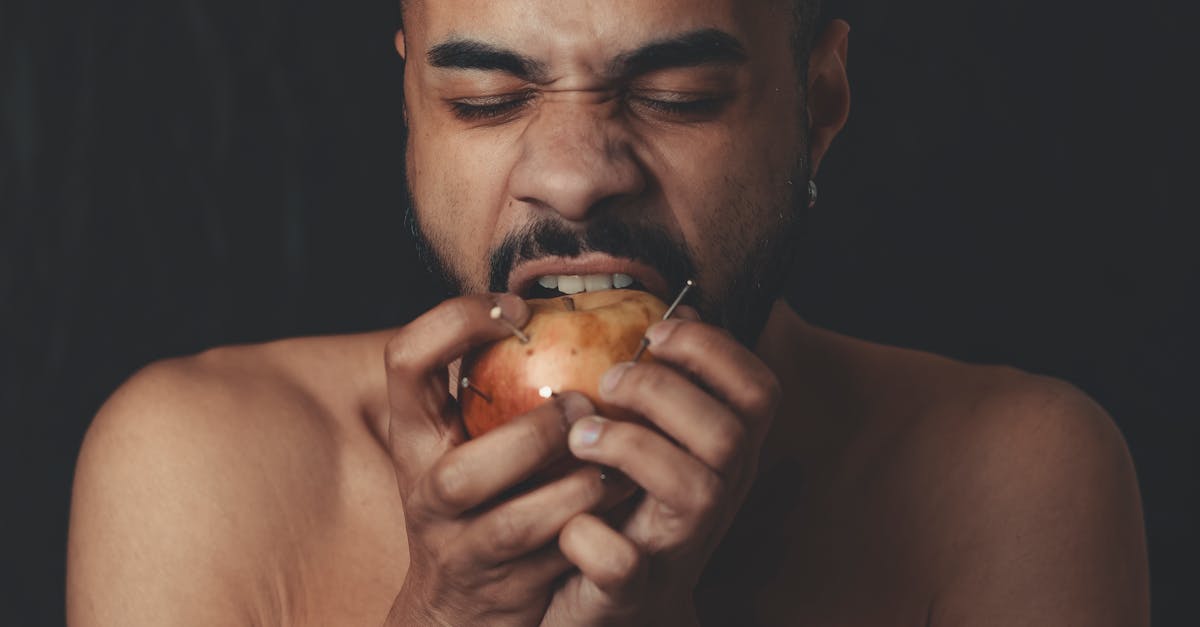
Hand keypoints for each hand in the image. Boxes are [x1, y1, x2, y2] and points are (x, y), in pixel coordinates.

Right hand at [382, 294, 633, 625]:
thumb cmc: (476, 493)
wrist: (458, 606)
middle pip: (457, 475)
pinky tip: (627, 491)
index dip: (454, 322)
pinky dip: (597, 523)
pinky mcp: (509, 587)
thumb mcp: (462, 434)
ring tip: (616, 458)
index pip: (404, 363)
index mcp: (415, 436)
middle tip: (581, 404)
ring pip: (514, 526)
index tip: (518, 309)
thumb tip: (564, 301)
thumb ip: (491, 380)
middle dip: (529, 439)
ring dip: (575, 487)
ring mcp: (464, 549)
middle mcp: (427, 494)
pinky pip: (559, 556)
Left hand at [541, 314, 779, 625]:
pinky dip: (589, 537)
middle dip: (663, 391)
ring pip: (697, 489)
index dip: (713, 349)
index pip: (759, 390)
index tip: (654, 331)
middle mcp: (719, 498)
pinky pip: (624, 565)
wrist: (609, 612)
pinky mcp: (632, 593)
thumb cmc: (626, 507)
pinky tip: (566, 519)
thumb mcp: (655, 443)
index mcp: (727, 456)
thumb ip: (661, 389)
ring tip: (579, 436)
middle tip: (608, 381)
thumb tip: (659, 312)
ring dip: (630, 446)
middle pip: (730, 432)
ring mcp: (680, 547)